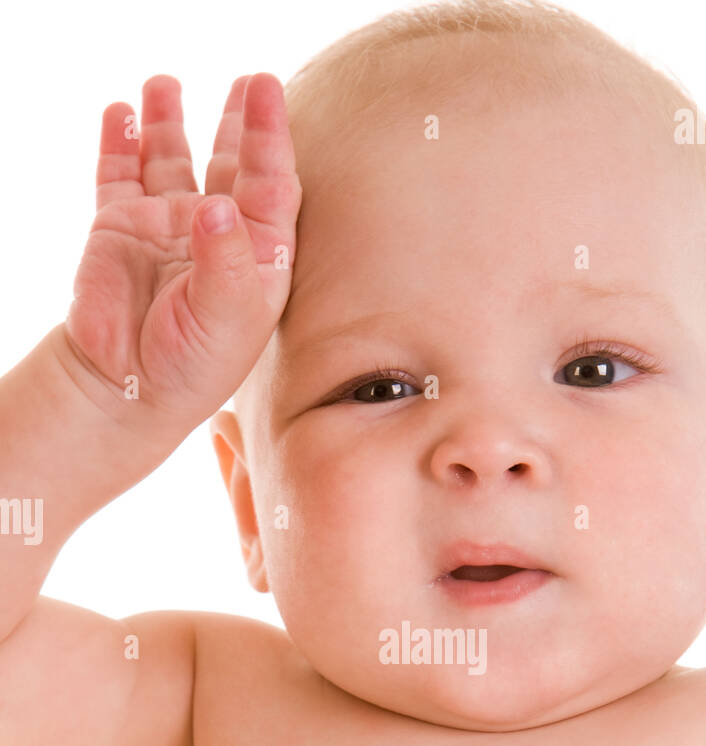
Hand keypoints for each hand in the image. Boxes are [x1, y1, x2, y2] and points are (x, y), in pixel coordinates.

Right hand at [59, 72, 300, 465]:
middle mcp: (216, 234)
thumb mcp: (225, 321)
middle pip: (232, 164)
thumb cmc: (192, 368)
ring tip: (167, 82)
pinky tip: (122, 111)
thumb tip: (214, 204)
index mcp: (257, 256)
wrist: (126, 390)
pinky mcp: (120, 227)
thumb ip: (225, 262)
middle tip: (251, 80)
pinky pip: (119, 172)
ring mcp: (166, 227)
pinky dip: (119, 141)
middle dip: (241, 122)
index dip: (271, 138)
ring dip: (170, 121)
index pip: (271, 186)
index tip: (267, 92)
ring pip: (172, 158)